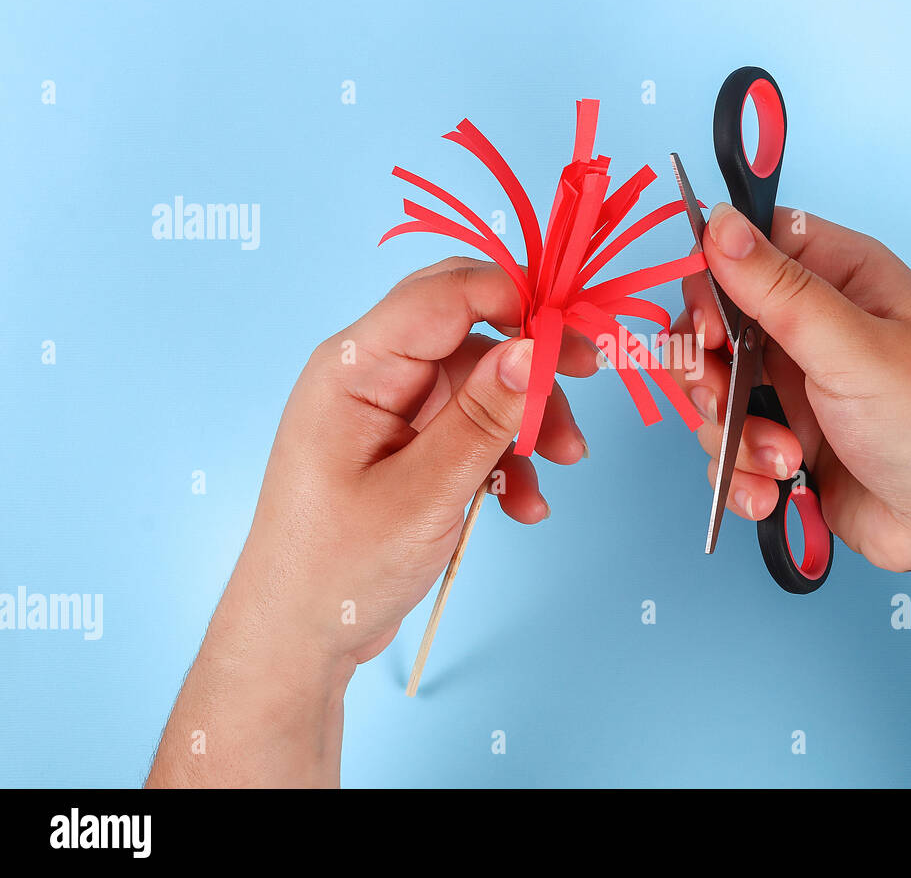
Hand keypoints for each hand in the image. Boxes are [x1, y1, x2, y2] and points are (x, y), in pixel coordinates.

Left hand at [148, 257, 592, 785]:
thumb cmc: (339, 568)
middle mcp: (371, 376)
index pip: (445, 294)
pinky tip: (524, 502)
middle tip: (587, 380)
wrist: (298, 640)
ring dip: (526, 418)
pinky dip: (505, 457)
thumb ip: (482, 416)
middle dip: (530, 359)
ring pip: (480, 382)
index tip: (574, 335)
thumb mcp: (424, 492)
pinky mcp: (407, 447)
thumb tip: (534, 347)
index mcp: (355, 368)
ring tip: (564, 463)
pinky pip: (471, 428)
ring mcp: (390, 412)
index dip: (517, 298)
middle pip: (470, 332)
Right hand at [673, 202, 910, 587]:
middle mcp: (815, 327)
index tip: (709, 327)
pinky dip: (742, 472)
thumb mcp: (854, 348)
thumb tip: (719, 222)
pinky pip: (729, 446)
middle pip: (717, 323)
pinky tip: (774, 489)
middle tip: (726, 401)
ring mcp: (799, 387)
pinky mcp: (787, 441)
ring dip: (735, 433)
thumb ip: (778, 288)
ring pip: (716, 391)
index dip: (713, 280)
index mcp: (844, 278)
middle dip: (710, 372)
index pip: (750, 248)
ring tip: (784, 458)